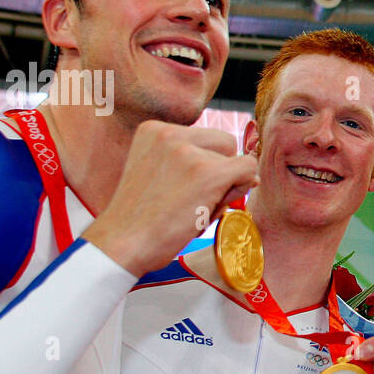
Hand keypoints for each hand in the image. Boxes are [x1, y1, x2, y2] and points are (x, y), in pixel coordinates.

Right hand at [83, 120, 258, 275]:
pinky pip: (248, 170)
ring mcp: (188, 151)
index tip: (186, 188)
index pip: (205, 138)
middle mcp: (170, 132)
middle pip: (226, 142)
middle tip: (193, 200)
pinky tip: (208, 209)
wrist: (122, 243)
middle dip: (222, 170)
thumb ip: (197, 164)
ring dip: (226, 187)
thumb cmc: (142, 219)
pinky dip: (239, 190)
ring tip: (193, 208)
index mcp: (154, 130)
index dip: (208, 165)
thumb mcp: (160, 177)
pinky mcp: (208, 172)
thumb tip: (251, 169)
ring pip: (238, 160)